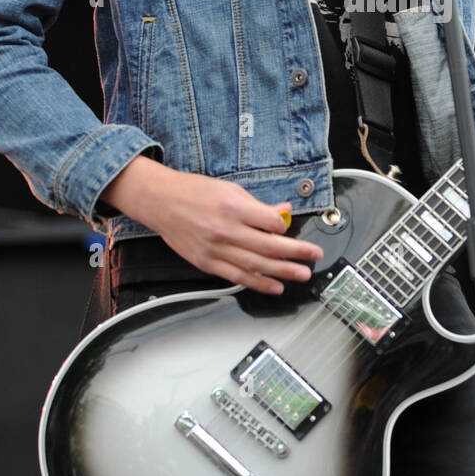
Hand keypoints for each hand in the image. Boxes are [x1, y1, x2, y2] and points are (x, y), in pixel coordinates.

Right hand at [102, 157, 322, 293]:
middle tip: (314, 257)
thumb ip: (258, 205)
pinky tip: (274, 286)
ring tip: (300, 275)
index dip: (284, 227)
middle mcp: (225, 230)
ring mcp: (215, 249)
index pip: (269, 222)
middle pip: (267, 246)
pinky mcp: (206, 263)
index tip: (292, 228)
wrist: (161, 202)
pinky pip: (236, 276)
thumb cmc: (194, 192)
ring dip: (281, 272)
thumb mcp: (230, 189)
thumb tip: (282, 211)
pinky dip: (257, 283)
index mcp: (232, 207)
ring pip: (255, 265)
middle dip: (295, 253)